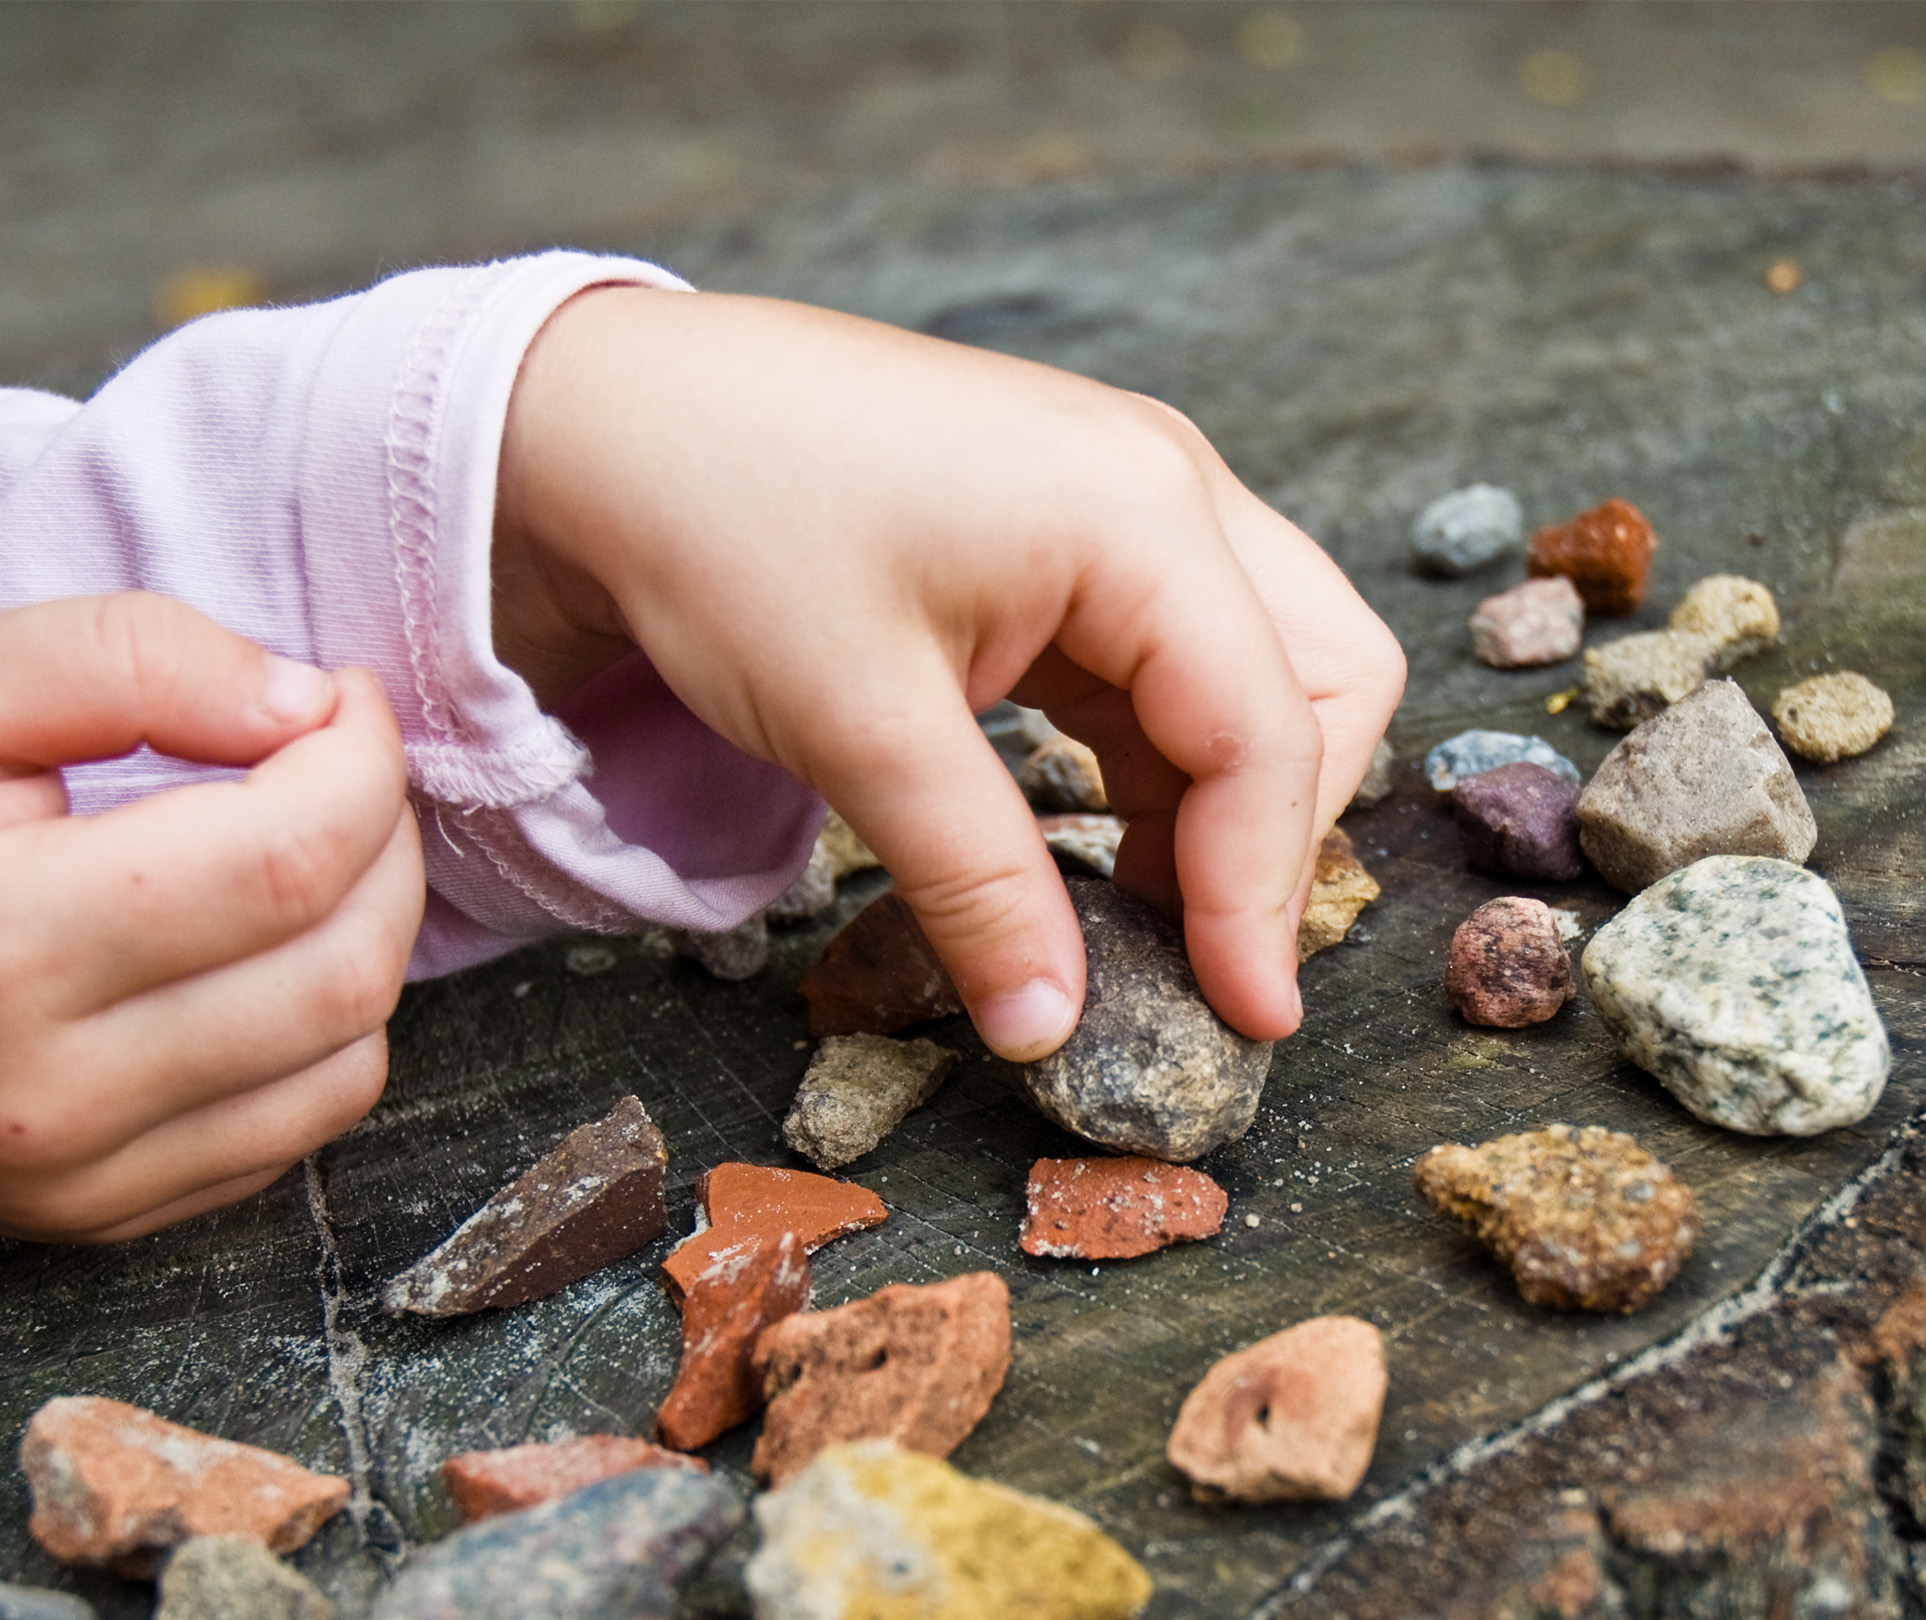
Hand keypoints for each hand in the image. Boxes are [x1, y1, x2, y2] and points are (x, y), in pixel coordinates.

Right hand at [0, 593, 424, 1239]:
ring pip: (352, 1058)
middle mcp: (52, 1095)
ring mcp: (79, 1180)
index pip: (291, 857)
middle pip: (345, 965)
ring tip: (305, 845)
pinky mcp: (100, 1219)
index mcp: (0, 946)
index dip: (363, 757)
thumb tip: (301, 702)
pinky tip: (263, 948)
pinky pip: (303, 1128)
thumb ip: (121, 659)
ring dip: (374, 933)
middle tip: (334, 760)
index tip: (337, 695)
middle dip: (386, 836)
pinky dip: (327, 1027)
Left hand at [491, 289, 1403, 1058]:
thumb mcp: (858, 731)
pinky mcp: (1073, 523)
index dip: (1261, 895)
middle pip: (1323, 676)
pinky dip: (1159, 753)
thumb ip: (981, 887)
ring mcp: (1125, 492)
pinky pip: (1174, 652)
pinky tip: (1089, 834)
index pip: (1269, 732)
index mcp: (1140, 512)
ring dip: (1221, 795)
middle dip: (1280, 826)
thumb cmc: (723, 530)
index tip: (1241, 1024)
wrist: (602, 413)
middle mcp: (1165, 483)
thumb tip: (1050, 1031)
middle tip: (1198, 958)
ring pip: (1260, 664)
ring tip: (1137, 919)